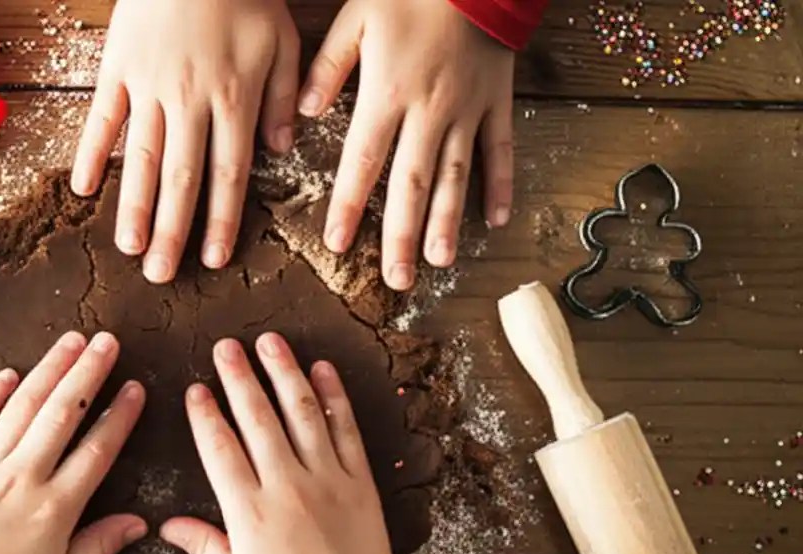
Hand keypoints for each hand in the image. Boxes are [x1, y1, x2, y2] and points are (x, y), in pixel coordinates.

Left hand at [0, 332, 146, 553]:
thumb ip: (100, 547)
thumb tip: (140, 523)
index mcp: (55, 510)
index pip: (98, 450)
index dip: (121, 416)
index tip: (136, 389)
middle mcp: (21, 479)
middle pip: (64, 412)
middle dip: (89, 371)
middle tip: (108, 342)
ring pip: (23, 404)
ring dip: (50, 368)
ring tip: (72, 341)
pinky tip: (11, 372)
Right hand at [71, 0, 299, 283]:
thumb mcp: (281, 40)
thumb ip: (284, 97)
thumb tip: (282, 150)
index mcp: (234, 98)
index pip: (228, 174)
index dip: (222, 221)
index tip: (215, 259)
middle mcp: (189, 101)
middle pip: (179, 178)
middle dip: (171, 231)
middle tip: (161, 275)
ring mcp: (148, 85)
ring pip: (139, 158)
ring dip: (133, 207)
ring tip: (128, 248)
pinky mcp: (116, 67)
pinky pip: (101, 118)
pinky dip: (90, 153)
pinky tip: (82, 188)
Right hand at [162, 333, 465, 553]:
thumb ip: (203, 546)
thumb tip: (166, 525)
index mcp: (249, 513)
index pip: (219, 448)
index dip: (205, 414)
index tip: (196, 387)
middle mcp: (286, 488)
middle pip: (257, 419)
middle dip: (239, 377)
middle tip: (227, 346)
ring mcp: (326, 481)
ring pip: (301, 413)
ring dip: (284, 373)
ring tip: (270, 342)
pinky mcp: (359, 483)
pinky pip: (345, 430)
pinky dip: (334, 397)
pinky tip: (323, 370)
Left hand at [300, 0, 514, 289]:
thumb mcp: (357, 16)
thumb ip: (328, 67)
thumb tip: (302, 114)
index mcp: (388, 93)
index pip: (364, 162)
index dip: (350, 206)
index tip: (339, 245)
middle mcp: (429, 110)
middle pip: (413, 184)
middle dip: (403, 235)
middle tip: (397, 278)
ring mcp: (468, 109)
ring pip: (456, 176)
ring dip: (448, 222)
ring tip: (440, 262)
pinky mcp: (497, 100)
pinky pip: (500, 149)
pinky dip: (499, 185)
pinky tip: (495, 220)